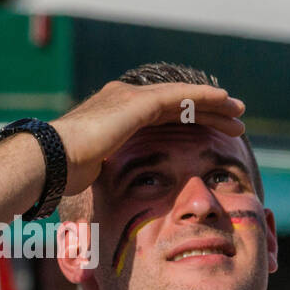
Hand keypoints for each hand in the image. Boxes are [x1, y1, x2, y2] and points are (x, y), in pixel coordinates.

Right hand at [50, 81, 246, 194]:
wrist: (51, 160)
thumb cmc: (66, 174)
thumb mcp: (97, 171)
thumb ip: (110, 170)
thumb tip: (111, 192)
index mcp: (117, 117)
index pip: (163, 116)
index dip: (190, 122)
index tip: (213, 131)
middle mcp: (124, 100)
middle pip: (177, 105)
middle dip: (208, 111)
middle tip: (235, 119)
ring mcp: (130, 99)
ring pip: (183, 98)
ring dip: (214, 103)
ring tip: (239, 111)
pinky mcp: (137, 104)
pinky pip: (180, 98)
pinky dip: (203, 97)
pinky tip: (224, 100)